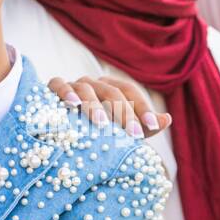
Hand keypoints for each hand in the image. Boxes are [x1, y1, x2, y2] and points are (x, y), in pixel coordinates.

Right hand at [48, 75, 171, 137]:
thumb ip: (144, 127)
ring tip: (102, 123)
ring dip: (95, 106)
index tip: (153, 125)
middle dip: (124, 112)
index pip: (130, 92)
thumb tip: (166, 119)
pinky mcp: (53, 89)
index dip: (143, 107)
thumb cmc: (95, 134)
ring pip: (86, 89)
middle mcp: (95, 84)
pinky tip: (72, 104)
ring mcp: (74, 85)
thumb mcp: (121, 132)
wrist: (59, 134)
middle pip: (112, 91)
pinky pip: (58, 84)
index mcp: (112, 90)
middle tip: (133, 134)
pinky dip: (66, 92)